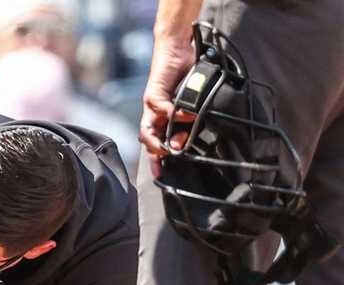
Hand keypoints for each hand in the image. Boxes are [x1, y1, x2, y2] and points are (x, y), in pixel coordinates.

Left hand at [139, 36, 198, 156]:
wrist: (179, 50)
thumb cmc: (187, 76)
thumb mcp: (192, 101)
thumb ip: (192, 119)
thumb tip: (195, 135)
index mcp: (161, 120)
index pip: (155, 145)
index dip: (156, 161)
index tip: (161, 176)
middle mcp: (153, 115)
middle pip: (148, 140)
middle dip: (157, 153)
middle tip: (170, 157)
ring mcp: (152, 105)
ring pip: (148, 129)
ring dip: (160, 139)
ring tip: (174, 144)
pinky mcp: (154, 92)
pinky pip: (160, 108)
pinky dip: (173, 114)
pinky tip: (185, 115)